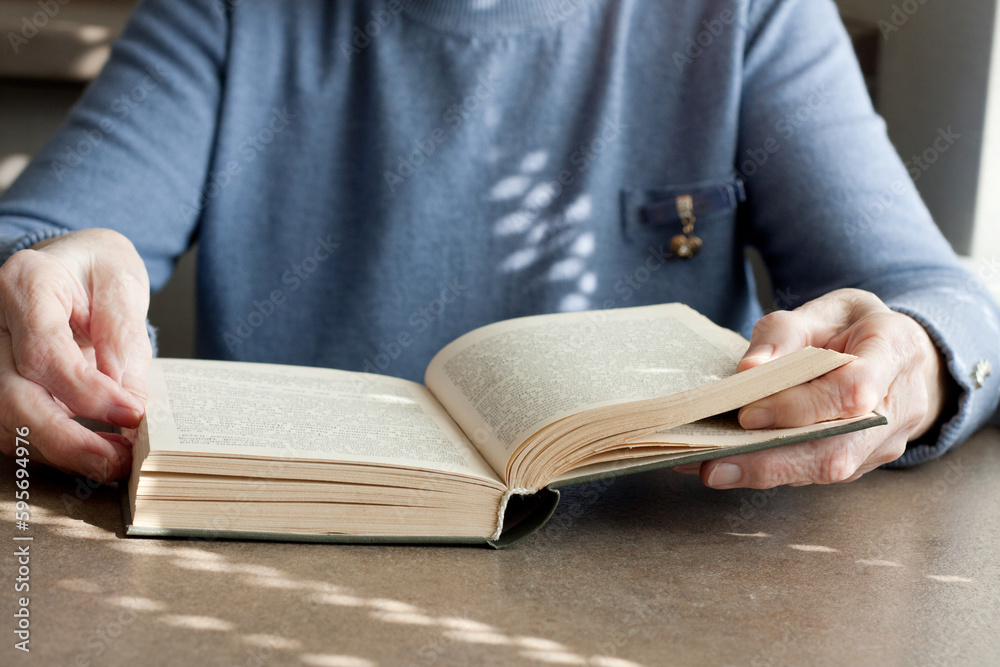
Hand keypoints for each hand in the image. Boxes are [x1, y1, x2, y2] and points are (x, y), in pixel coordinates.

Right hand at [0, 229, 150, 481]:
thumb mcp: (123, 284)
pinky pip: (15, 428)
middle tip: (119, 460)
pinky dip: (54, 447)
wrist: (72, 265)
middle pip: (14, 397)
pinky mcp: (0, 384)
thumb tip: (129, 399)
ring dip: (62, 451)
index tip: (133, 414)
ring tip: (115, 462)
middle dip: (68, 439)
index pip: (44, 353)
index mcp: (25, 285)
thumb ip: (124, 338)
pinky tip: (94, 452)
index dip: (88, 393)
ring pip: (9, 421)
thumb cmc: (97, 271)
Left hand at [673, 289, 948, 488]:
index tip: (748, 413)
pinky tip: (731, 466)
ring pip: (830, 467)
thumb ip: (784, 334)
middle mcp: (898, 404)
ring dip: (768, 473)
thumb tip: (747, 371)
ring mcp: (885, 439)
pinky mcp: (865, 460)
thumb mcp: (821, 311)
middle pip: (840, 445)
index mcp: (894, 350)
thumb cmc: (852, 327)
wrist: (899, 354)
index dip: (801, 406)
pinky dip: (774, 471)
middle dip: (775, 458)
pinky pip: (820, 471)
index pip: (853, 389)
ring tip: (714, 470)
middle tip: (715, 462)